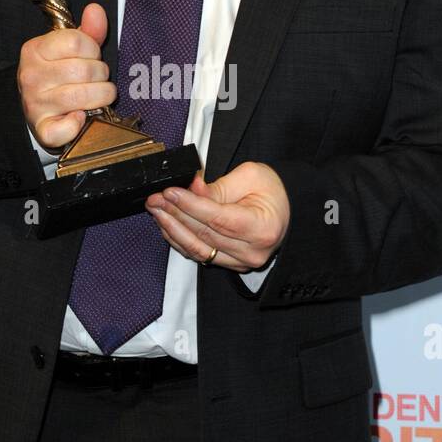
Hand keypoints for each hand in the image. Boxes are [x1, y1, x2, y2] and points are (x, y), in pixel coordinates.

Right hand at [17, 2, 115, 151]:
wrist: (37, 109)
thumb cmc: (59, 74)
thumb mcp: (70, 49)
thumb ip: (87, 30)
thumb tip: (95, 10)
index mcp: (35, 50)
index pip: (76, 41)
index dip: (93, 49)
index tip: (91, 56)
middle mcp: (31, 76)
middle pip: (84, 70)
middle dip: (101, 75)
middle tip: (98, 78)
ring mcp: (35, 103)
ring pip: (82, 97)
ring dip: (101, 97)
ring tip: (99, 95)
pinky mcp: (42, 128)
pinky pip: (65, 129)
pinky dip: (78, 125)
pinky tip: (80, 117)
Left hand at [145, 161, 289, 270]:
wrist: (286, 209)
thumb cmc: (271, 190)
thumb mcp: (250, 177)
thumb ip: (219, 187)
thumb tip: (190, 188)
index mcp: (262, 228)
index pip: (218, 218)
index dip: (190, 205)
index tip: (169, 192)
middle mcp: (252, 252)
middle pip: (204, 234)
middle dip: (175, 214)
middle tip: (155, 198)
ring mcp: (240, 262)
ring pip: (197, 248)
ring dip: (172, 228)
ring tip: (156, 210)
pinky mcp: (229, 264)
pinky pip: (199, 254)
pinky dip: (180, 239)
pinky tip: (167, 224)